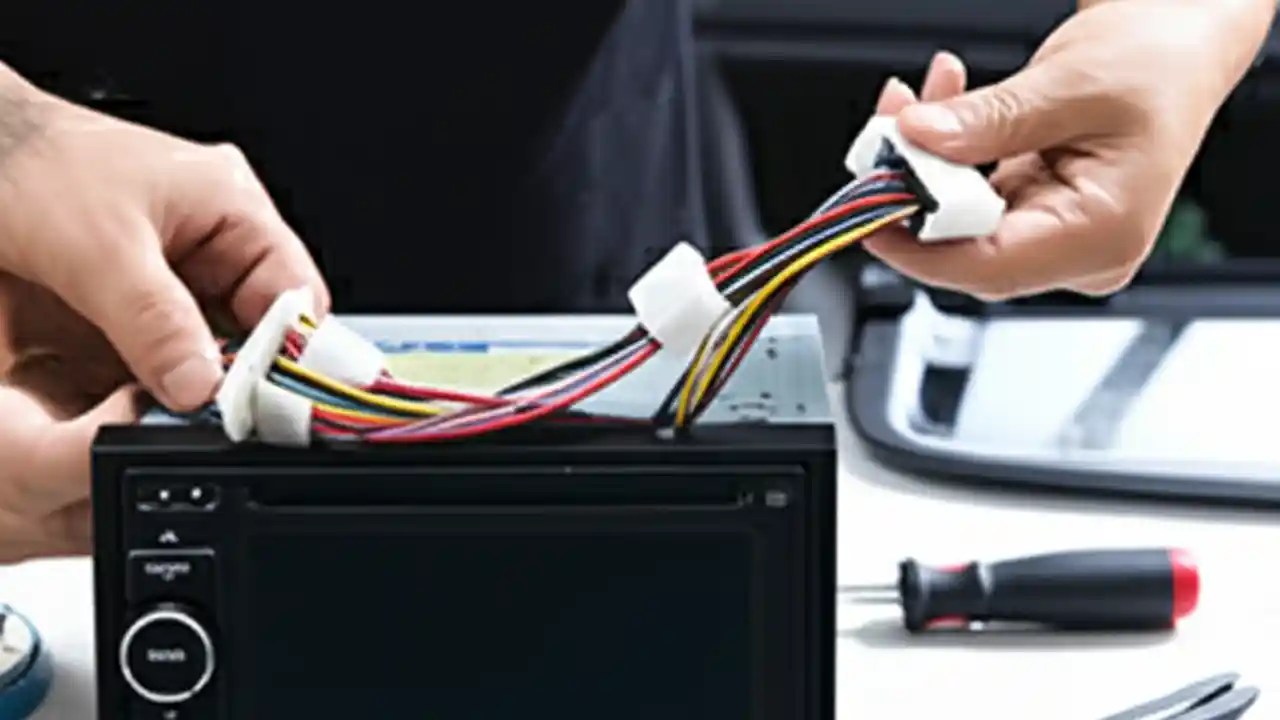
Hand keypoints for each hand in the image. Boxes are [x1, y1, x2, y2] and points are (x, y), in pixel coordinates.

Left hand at [0, 67, 327, 560]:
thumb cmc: (25, 162)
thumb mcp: (97, 251)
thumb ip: (155, 324)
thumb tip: (205, 387)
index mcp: (230, 201)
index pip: (295, 290)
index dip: (288, 347)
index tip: (266, 397)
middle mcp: (213, 228)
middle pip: (259, 319)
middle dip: (239, 364)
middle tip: (217, 410)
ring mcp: (175, 256)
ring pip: (213, 332)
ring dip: (197, 367)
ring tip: (179, 401)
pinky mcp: (137, 283)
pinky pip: (170, 336)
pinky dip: (163, 366)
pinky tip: (150, 388)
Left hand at [863, 0, 1273, 300]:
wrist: (1178, 42)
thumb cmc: (1157, 63)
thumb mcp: (1068, 82)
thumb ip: (988, 120)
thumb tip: (917, 140)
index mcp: (1103, 236)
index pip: (987, 268)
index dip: (916, 245)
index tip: (870, 208)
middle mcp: (1080, 251)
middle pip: (963, 249)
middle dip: (915, 188)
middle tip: (889, 130)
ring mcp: (1054, 235)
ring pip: (956, 221)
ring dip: (924, 162)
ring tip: (914, 100)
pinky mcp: (1033, 213)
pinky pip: (966, 198)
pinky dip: (943, 157)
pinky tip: (937, 108)